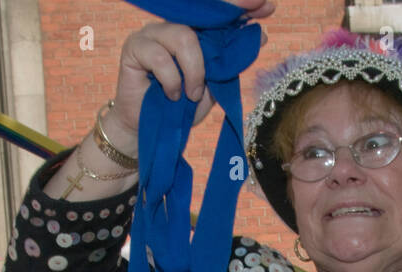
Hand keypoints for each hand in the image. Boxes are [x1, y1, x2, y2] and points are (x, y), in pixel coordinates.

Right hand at [108, 1, 274, 143]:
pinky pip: (159, 56)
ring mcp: (151, 35)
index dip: (239, 6)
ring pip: (182, 36)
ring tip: (192, 94)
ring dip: (194, 69)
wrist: (150, 130)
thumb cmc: (179, 108)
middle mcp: (172, 28)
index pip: (216, 15)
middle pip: (200, 15)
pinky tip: (172, 95)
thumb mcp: (212, 87)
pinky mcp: (134, 47)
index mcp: (191, 34)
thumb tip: (261, 35)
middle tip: (248, 22)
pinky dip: (171, 79)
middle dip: (227, 17)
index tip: (268, 6)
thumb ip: (229, 62)